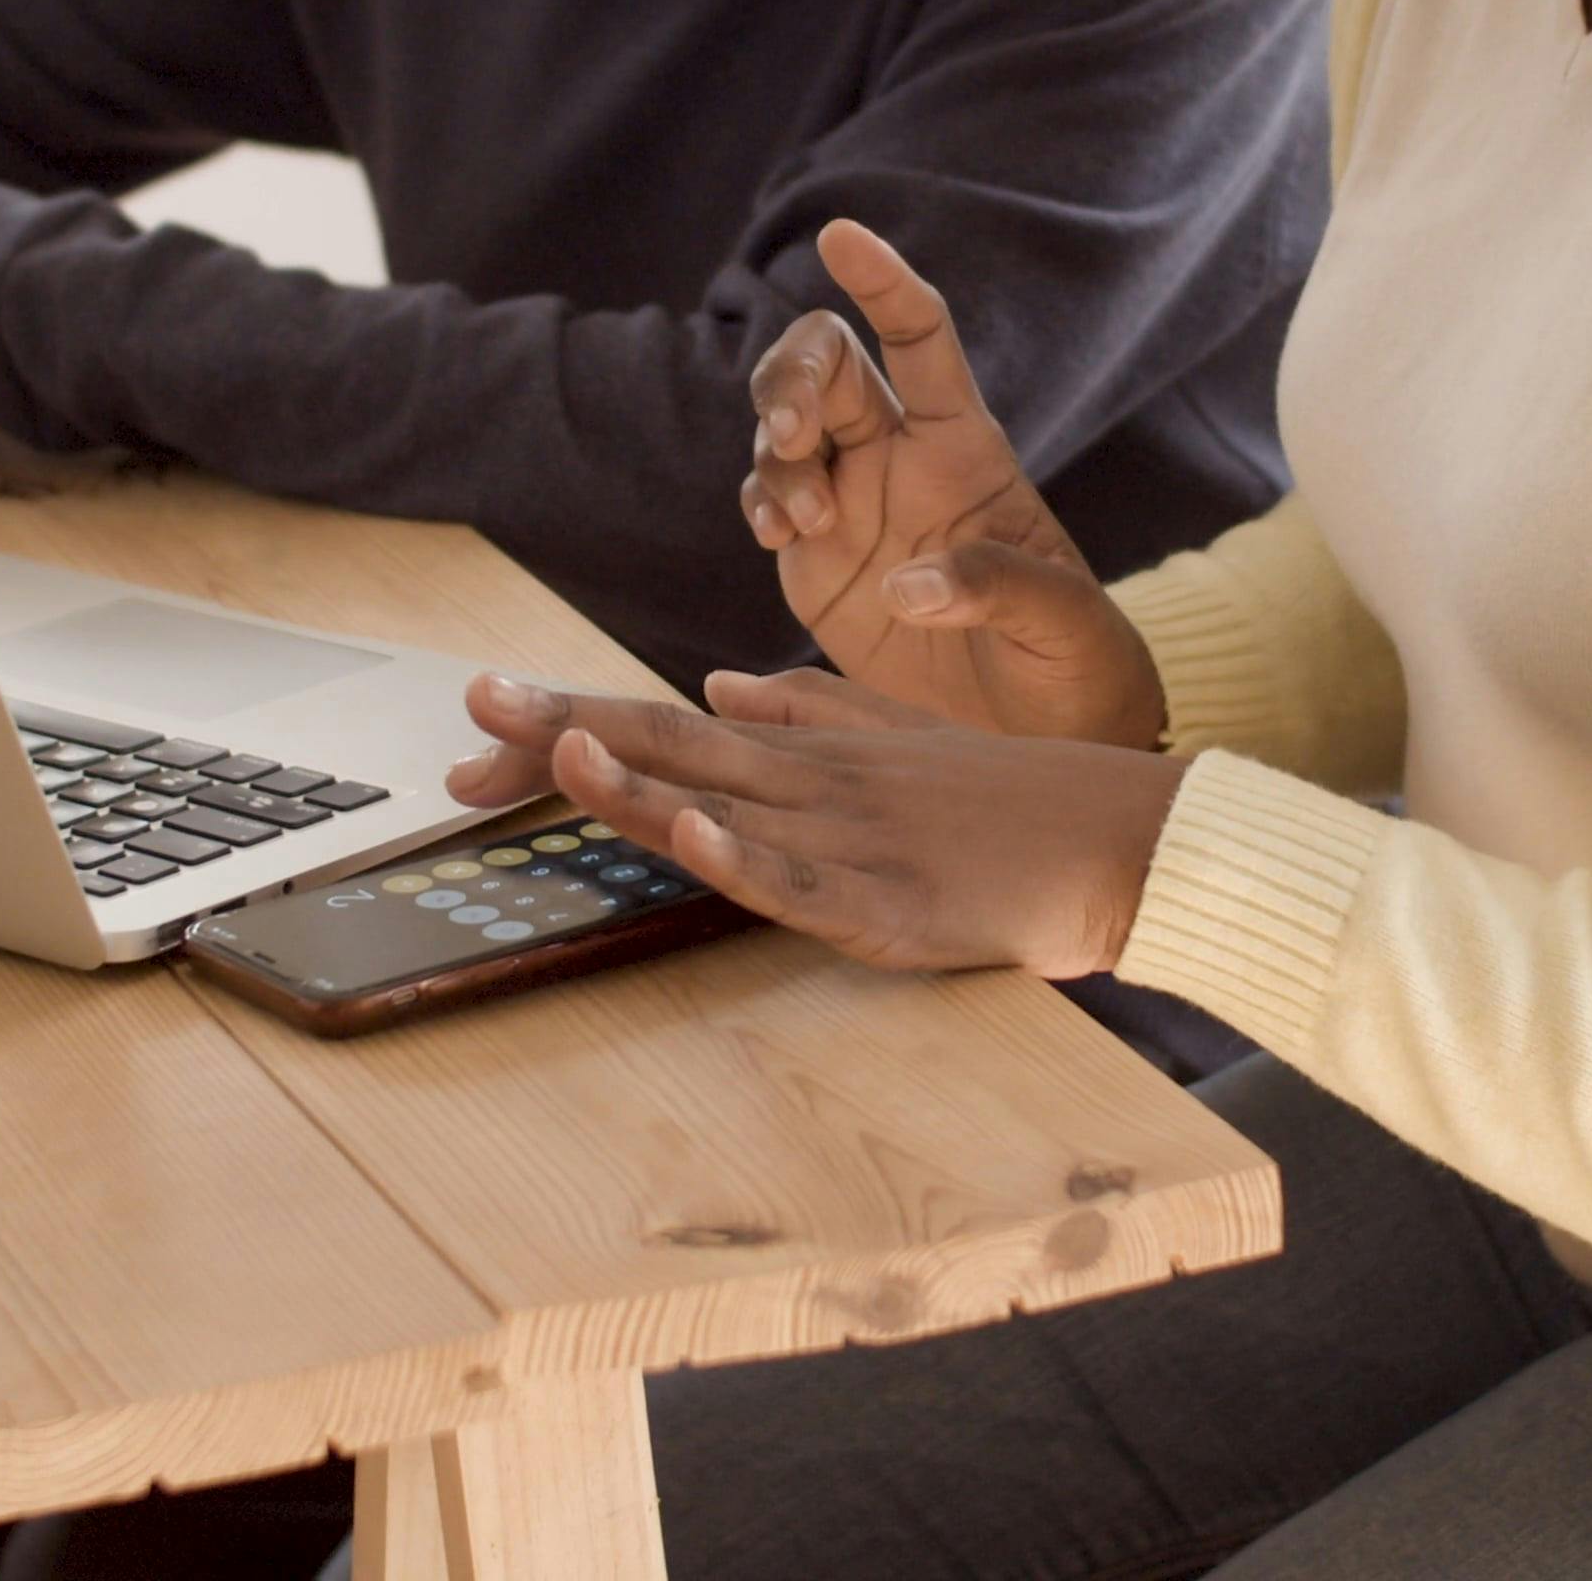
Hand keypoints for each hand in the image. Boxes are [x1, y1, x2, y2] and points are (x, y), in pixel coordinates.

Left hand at [444, 668, 1183, 977]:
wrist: (1117, 837)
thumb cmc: (1008, 796)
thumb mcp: (898, 734)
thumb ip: (809, 709)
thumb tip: (716, 687)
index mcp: (804, 753)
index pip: (666, 727)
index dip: (574, 715)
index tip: (486, 697)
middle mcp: (813, 785)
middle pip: (672, 754)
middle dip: (568, 729)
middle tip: (474, 700)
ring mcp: (851, 841)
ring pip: (727, 810)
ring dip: (640, 781)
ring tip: (560, 749)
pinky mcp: (894, 905)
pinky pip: (807, 886)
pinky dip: (749, 860)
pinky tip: (699, 834)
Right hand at [744, 221, 1166, 747]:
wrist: (1035, 740)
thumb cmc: (1073, 667)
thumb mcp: (1066, 625)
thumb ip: (999, 589)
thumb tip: (910, 581)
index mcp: (967, 447)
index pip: (920, 338)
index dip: (882, 281)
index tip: (840, 235)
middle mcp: (900, 460)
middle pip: (826, 366)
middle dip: (792, 376)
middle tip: (793, 430)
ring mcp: (850, 507)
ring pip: (782, 427)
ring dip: (775, 451)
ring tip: (802, 520)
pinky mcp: (813, 562)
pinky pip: (765, 500)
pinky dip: (760, 501)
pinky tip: (782, 535)